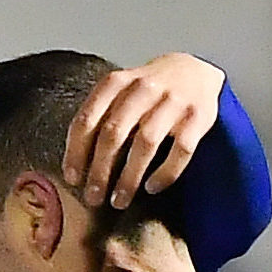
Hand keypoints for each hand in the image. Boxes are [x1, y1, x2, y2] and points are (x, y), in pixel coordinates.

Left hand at [63, 54, 224, 208]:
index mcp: (116, 83)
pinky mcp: (199, 116)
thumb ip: (98, 117)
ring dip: (129, 177)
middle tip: (93, 198)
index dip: (76, 153)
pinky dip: (165, 173)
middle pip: (113, 134)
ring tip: (119, 200)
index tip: (72, 179)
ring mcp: (173, 101)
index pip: (87, 120)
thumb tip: (75, 165)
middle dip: (100, 171)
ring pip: (145, 143)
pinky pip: (181, 150)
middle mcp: (143, 88)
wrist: (195, 71)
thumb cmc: (146, 92)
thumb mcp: (118, 93)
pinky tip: (151, 187)